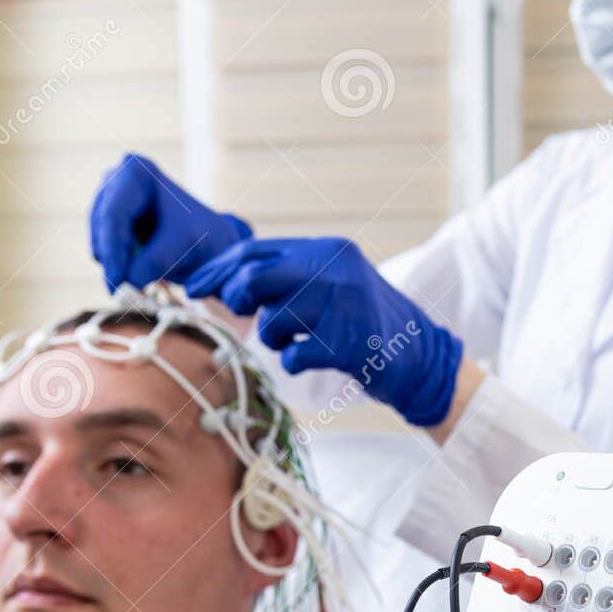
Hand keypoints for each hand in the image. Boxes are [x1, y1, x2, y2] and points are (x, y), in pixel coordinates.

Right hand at [89, 153, 250, 289]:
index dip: (112, 249)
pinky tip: (141, 269)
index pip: (114, 213)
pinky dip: (119, 265)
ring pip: (99, 242)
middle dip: (115, 260)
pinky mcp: (107, 222)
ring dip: (118, 265)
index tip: (117, 282)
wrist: (208, 241)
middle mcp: (115, 179)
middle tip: (126, 291)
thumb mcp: (183, 246)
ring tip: (147, 276)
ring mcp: (108, 199)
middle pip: (102, 228)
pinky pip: (103, 251)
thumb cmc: (200, 236)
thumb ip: (154, 263)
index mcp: (137, 171)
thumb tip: (128, 281)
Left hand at [185, 237, 463, 427]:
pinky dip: (296, 362)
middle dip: (237, 299)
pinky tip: (316, 357)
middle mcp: (335, 269)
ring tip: (298, 339)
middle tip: (241, 315)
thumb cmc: (362, 322)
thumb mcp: (329, 284)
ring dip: (276, 338)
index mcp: (326, 249)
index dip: (218, 270)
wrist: (419, 354)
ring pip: (274, 321)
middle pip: (256, 279)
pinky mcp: (348, 342)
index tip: (192, 287)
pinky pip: (295, 355)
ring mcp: (344, 305)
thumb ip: (286, 277)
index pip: (256, 251)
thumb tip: (221, 283)